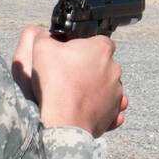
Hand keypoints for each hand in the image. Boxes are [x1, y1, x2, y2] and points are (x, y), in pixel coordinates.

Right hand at [12, 26, 127, 136]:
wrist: (63, 121)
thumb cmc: (54, 83)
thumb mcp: (42, 48)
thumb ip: (46, 37)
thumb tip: (47, 36)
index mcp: (101, 48)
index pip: (98, 41)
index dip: (83, 47)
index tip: (71, 56)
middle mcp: (114, 68)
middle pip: (102, 63)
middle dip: (88, 68)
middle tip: (69, 75)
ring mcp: (116, 91)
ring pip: (105, 85)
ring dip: (93, 87)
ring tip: (73, 93)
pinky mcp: (113, 110)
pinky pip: (107, 105)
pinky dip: (96, 106)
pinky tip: (82, 107)